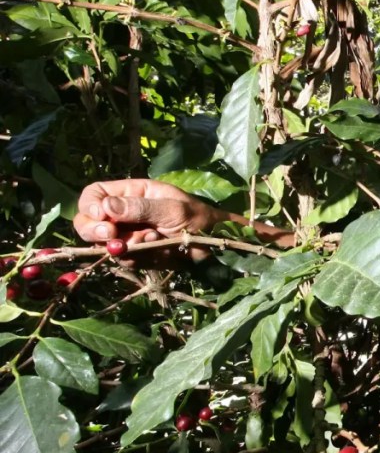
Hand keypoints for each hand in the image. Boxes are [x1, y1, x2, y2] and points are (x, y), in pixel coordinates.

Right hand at [74, 179, 223, 246]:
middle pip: (89, 221)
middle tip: (111, 237)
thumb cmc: (199, 217)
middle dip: (95, 231)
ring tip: (153, 240)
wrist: (217, 244)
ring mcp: (129, 235)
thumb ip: (141, 208)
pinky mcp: (138, 255)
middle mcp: (125, 213)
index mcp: (132, 193)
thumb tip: (106, 206)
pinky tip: (159, 251)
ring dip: (125, 245)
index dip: (91, 206)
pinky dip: (139, 258)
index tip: (102, 217)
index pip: (95, 194)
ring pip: (105, 244)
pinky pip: (125, 260)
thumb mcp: (172, 208)